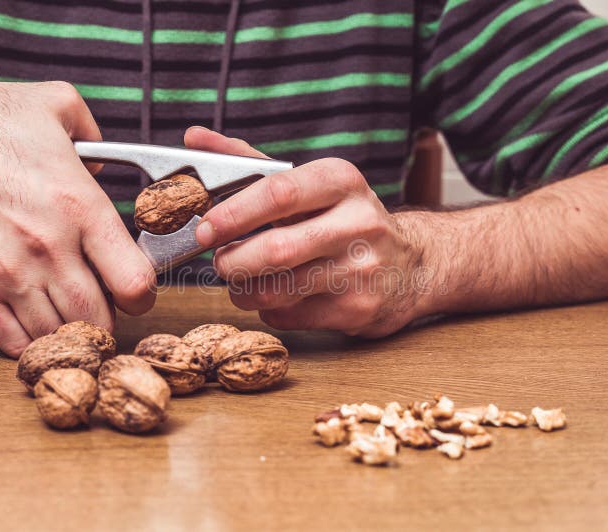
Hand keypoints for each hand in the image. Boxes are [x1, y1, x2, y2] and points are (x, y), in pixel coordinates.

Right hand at [0, 78, 154, 356]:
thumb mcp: (52, 103)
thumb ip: (92, 130)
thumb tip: (104, 164)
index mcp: (79, 206)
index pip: (134, 280)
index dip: (144, 295)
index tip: (138, 291)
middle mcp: (50, 246)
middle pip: (100, 319)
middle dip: (110, 320)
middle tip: (105, 308)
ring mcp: (9, 272)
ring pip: (58, 334)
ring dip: (70, 332)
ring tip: (71, 317)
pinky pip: (11, 340)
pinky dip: (29, 342)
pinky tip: (34, 325)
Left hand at [184, 127, 427, 336]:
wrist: (413, 265)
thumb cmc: (345, 219)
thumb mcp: (310, 183)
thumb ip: (252, 163)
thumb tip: (194, 138)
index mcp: (341, 181)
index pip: (278, 193)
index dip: (233, 213)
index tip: (206, 228)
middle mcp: (358, 223)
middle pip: (274, 249)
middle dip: (232, 260)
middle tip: (221, 261)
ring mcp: (361, 270)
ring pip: (276, 290)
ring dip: (243, 290)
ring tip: (243, 281)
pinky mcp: (357, 310)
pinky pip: (289, 316)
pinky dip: (270, 309)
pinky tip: (278, 296)